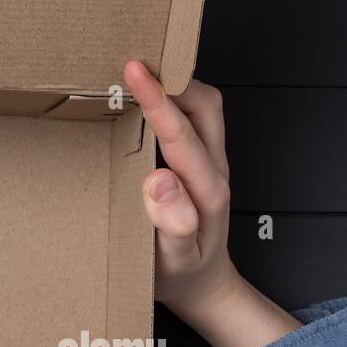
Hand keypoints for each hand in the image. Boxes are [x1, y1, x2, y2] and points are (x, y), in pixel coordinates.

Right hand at [124, 61, 297, 346]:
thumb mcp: (171, 262)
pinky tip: (144, 100)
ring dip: (175, 85)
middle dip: (173, 77)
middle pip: (205, 104)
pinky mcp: (200, 163)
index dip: (157, 100)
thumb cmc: (180, 276)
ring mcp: (210, 163)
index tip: (134, 70)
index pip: (181, 133)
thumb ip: (171, 225)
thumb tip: (159, 181)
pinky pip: (192, 119)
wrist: (203, 287)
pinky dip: (172, 101)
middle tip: (132, 59)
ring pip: (202, 107)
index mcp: (207, 190)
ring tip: (138, 71)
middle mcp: (214, 169)